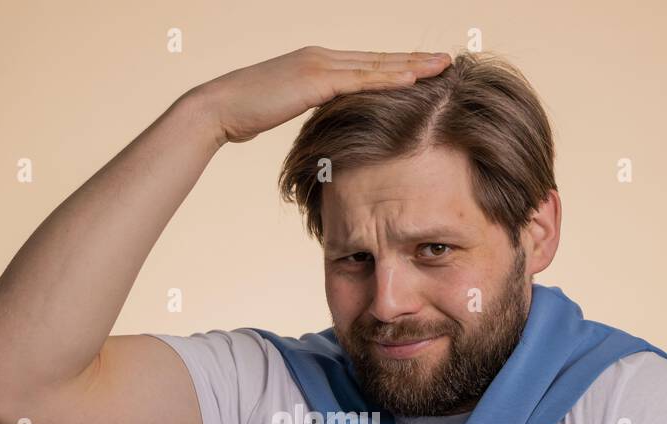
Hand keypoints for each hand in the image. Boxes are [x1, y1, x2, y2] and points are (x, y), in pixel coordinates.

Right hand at [190, 46, 451, 145]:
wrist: (220, 107)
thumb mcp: (284, 109)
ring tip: (442, 66)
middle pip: (378, 59)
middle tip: (447, 60)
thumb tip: (326, 124)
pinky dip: (390, 79)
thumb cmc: (245, 113)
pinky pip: (362, 80)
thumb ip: (309, 109)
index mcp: (317, 63)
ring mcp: (320, 64)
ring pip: (377, 66)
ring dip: (413, 66)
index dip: (397, 65)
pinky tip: (415, 80)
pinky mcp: (317, 79)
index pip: (366, 64)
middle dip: (414, 60)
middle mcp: (323, 56)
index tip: (424, 68)